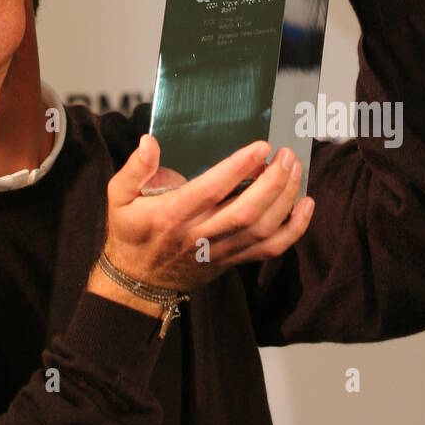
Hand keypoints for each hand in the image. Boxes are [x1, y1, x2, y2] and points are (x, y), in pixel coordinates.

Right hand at [97, 133, 314, 295]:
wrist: (138, 281)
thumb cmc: (130, 232)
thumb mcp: (118, 196)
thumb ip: (134, 168)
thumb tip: (148, 142)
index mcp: (172, 215)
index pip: (211, 190)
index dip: (238, 168)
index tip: (260, 147)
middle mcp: (200, 235)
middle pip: (246, 212)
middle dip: (273, 182)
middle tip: (286, 155)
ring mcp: (220, 251)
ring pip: (262, 230)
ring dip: (285, 199)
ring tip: (294, 169)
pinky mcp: (233, 261)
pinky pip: (270, 249)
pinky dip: (294, 229)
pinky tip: (306, 204)